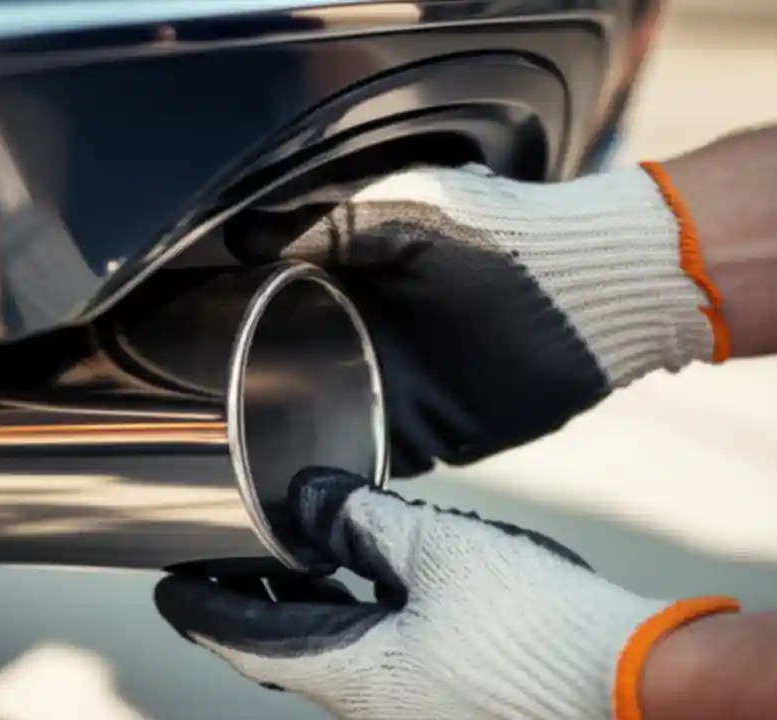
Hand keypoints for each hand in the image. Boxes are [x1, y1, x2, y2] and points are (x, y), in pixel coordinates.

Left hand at [155, 467, 737, 719]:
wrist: (632, 689)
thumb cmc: (539, 632)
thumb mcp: (440, 554)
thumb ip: (363, 523)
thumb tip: (311, 500)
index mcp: (354, 674)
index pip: (247, 641)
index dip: (201, 611)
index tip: (166, 590)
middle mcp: (373, 703)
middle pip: (284, 649)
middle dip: (247, 602)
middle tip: (219, 560)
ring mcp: (413, 706)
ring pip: (331, 652)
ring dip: (300, 606)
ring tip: (284, 558)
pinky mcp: (450, 698)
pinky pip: (378, 655)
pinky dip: (353, 615)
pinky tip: (368, 580)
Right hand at [230, 164, 720, 473]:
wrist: (595, 294)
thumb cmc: (503, 238)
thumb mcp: (402, 213)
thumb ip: (322, 225)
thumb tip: (240, 234)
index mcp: (354, 279)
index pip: (275, 305)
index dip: (232, 321)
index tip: (181, 340)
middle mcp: (367, 337)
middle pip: (289, 372)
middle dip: (248, 393)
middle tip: (193, 417)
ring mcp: (397, 389)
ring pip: (325, 423)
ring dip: (288, 442)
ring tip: (228, 468)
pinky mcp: (433, 435)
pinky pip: (375, 461)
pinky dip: (344, 474)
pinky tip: (299, 490)